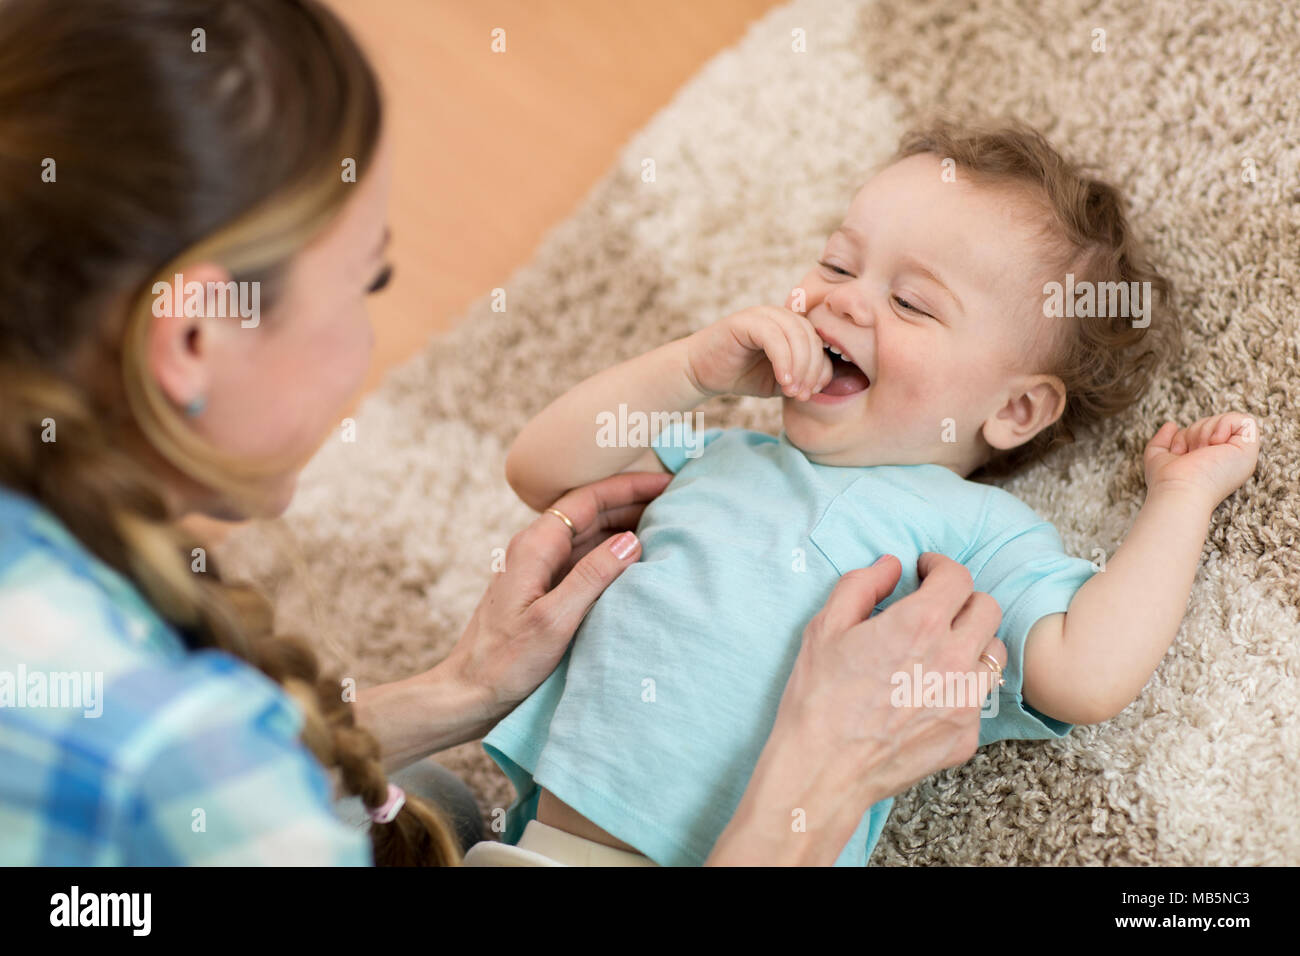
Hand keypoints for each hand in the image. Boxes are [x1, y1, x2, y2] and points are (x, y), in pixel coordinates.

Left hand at [441, 470, 671, 723]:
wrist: (470, 692)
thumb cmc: (506, 661)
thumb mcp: (554, 620)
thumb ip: (592, 577)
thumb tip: (631, 541)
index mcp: (535, 546)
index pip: (588, 499)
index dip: (629, 486)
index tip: (667, 483)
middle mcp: (536, 549)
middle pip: (590, 511)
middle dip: (633, 500)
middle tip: (677, 499)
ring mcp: (540, 568)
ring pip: (589, 534)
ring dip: (626, 525)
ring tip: (666, 523)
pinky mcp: (545, 589)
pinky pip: (585, 558)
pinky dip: (614, 552)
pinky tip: (638, 561)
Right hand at [684, 305, 831, 400]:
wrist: (701, 373)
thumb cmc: (741, 375)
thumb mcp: (780, 379)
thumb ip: (803, 376)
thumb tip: (826, 381)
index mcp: (790, 326)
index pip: (818, 342)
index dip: (822, 368)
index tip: (811, 393)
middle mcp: (779, 315)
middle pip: (811, 337)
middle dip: (812, 369)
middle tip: (801, 394)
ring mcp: (762, 314)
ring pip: (796, 335)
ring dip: (799, 366)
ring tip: (791, 390)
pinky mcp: (746, 320)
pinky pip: (774, 337)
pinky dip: (783, 361)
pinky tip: (782, 381)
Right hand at [710, 553, 1005, 864]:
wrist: (823, 769)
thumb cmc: (818, 698)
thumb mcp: (825, 627)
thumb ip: (862, 584)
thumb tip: (890, 566)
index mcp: (920, 624)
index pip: (958, 577)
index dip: (940, 566)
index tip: (925, 571)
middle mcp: (954, 659)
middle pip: (987, 610)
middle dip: (962, 600)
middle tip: (935, 606)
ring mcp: (966, 701)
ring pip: (994, 654)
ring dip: (972, 642)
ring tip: (941, 649)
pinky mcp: (966, 736)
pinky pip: (980, 699)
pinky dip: (962, 688)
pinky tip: (931, 693)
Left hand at [1144, 413, 1259, 511]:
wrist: (1179, 491)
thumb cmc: (1167, 480)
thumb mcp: (1159, 457)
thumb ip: (1162, 441)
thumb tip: (1171, 425)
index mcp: (1211, 462)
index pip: (1199, 433)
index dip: (1185, 436)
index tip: (1179, 453)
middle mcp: (1228, 459)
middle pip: (1211, 424)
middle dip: (1194, 433)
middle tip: (1193, 454)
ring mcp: (1240, 455)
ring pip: (1225, 420)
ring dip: (1205, 431)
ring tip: (1202, 452)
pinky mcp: (1249, 449)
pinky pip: (1244, 420)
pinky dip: (1224, 425)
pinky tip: (1216, 443)